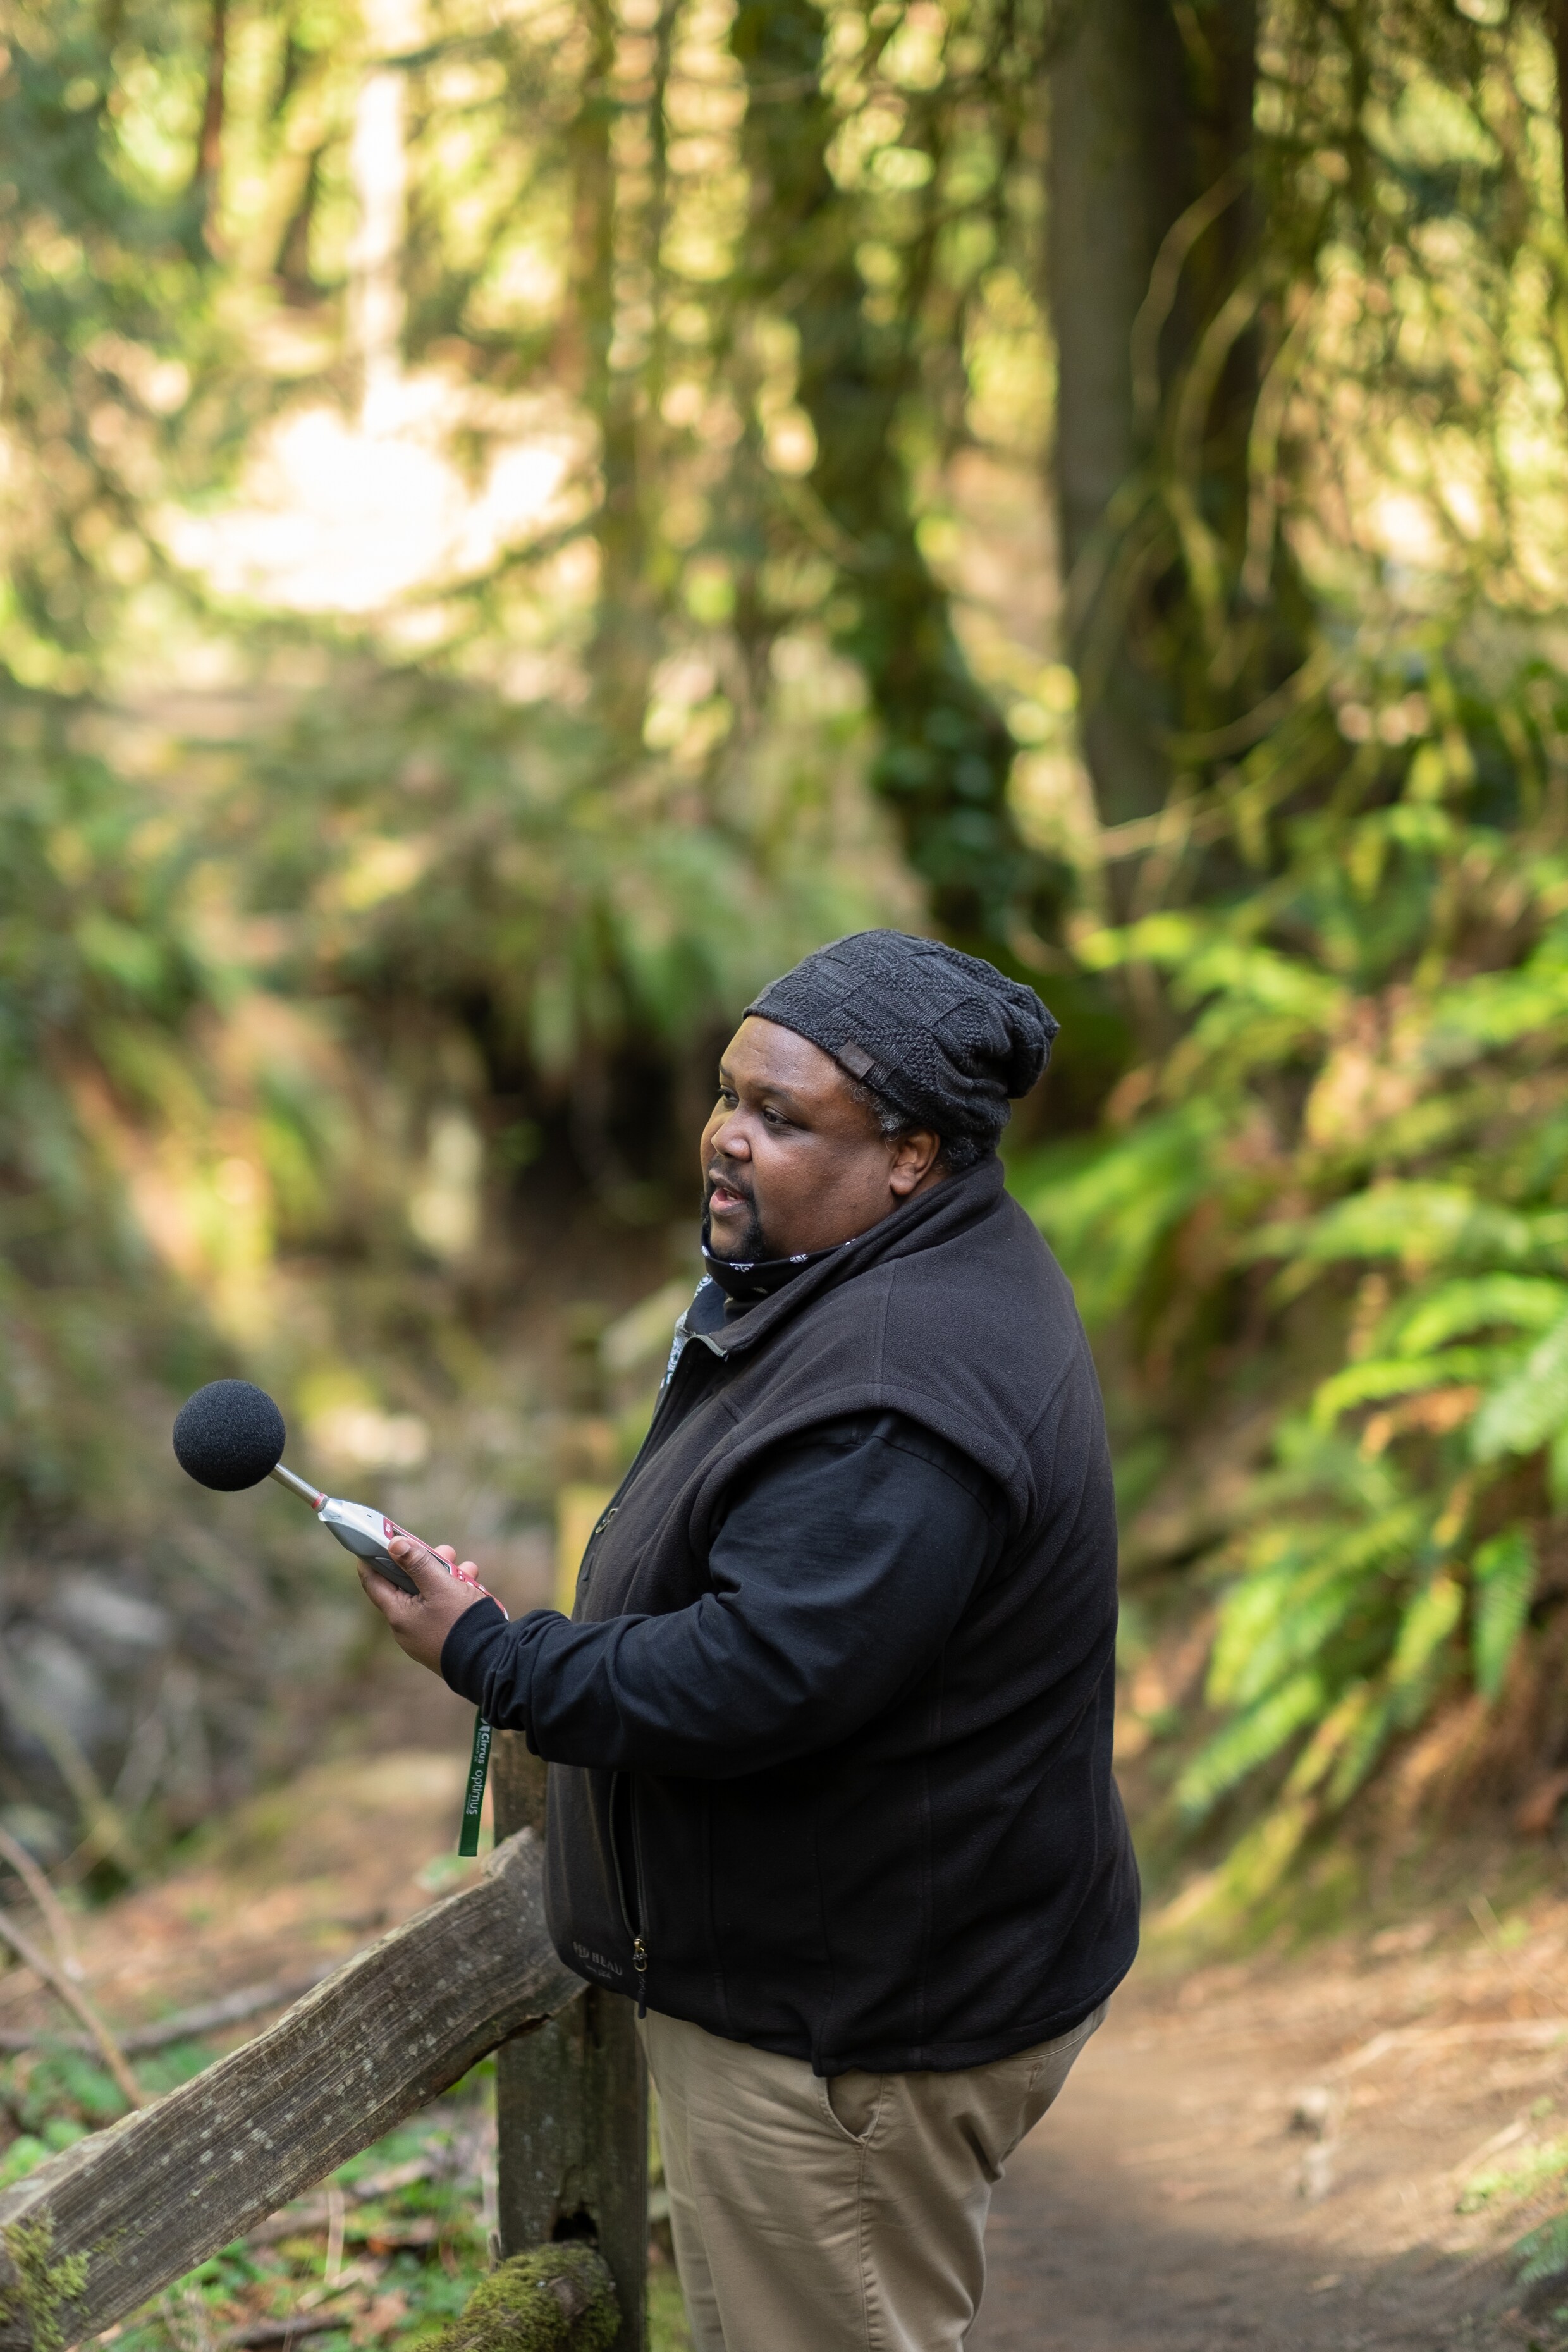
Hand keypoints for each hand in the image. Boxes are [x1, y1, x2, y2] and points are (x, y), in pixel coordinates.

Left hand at [356, 1535, 492, 1674]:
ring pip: (428, 1597)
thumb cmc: (461, 1623)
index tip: (380, 1539)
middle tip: (442, 1550)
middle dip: (423, 1564)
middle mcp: (406, 1627)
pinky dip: (453, 1595)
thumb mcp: (440, 1586)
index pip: (373, 1581)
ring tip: (466, 1567)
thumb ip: (417, 1563)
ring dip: (444, 1578)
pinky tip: (473, 1586)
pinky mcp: (441, 1640)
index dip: (373, 1558)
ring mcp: (423, 1636)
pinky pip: (441, 1611)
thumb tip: (393, 1543)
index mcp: (398, 1614)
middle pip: (405, 1586)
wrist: (489, 1662)